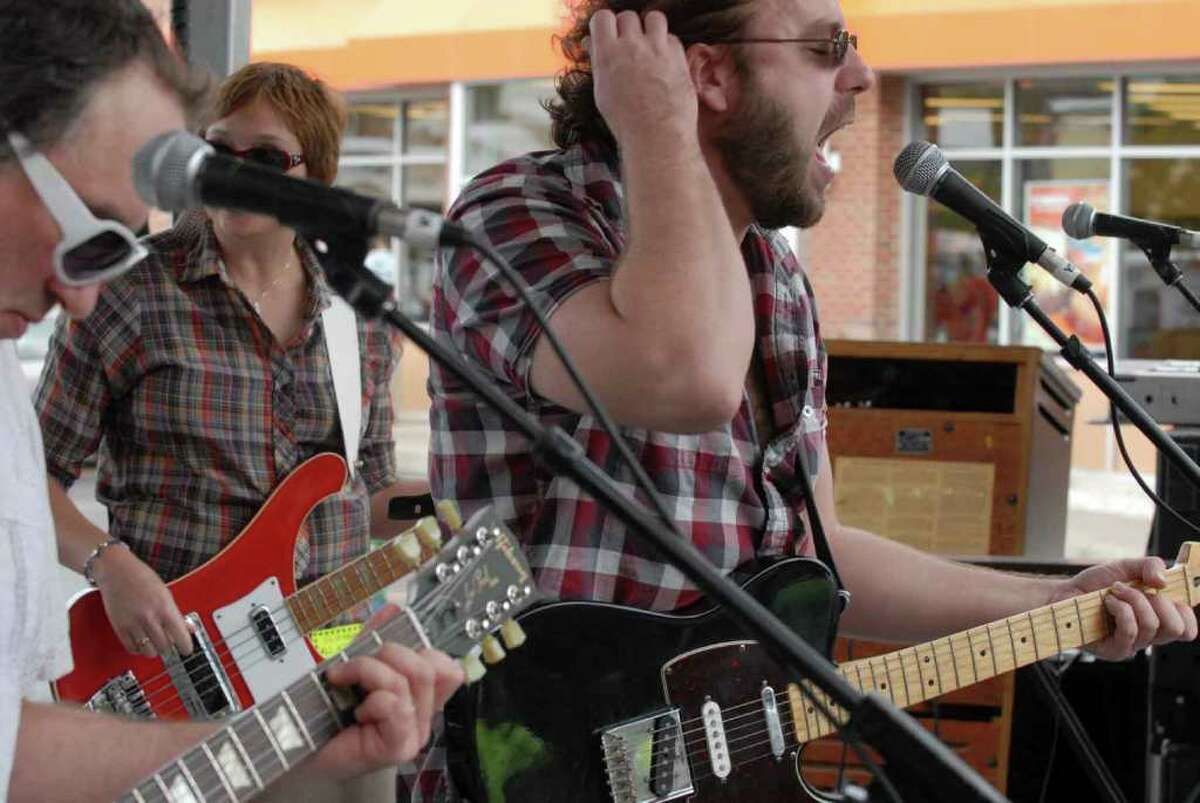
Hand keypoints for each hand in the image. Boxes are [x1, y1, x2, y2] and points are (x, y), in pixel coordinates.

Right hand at [92, 545, 192, 656]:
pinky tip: (142, 643)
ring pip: (149, 650)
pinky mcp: (119, 627)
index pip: (180, 635)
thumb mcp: (165, 592)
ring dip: (155, 650)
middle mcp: (149, 616)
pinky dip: (139, 649)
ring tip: (156, 644)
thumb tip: (188, 628)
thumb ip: (176, 612)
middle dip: (170, 647)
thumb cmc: (141, 576)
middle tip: (171, 644)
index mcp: (164, 607)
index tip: (187, 649)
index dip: (186, 646)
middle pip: (165, 646)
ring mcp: (133, 623)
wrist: (116, 570)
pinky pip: (131, 648)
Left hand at [308, 641, 463, 778]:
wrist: (303, 751)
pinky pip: (394, 705)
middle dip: (387, 653)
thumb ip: (374, 641)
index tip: (383, 647)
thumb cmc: (327, 715)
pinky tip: (355, 713)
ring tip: (343, 681)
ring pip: (408, 681)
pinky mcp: (398, 747)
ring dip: (368, 671)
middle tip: (354, 665)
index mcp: (419, 697)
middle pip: (428, 667)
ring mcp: (413, 734)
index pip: (448, 667)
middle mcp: (422, 716)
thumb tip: (392, 608)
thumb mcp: (355, 669)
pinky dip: (370, 700)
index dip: (422, 648)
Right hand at [588, 9, 696, 147]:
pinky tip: (665, 62)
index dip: (605, 25)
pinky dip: (668, 46)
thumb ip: (599, 62)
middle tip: (629, 46)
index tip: (608, 36)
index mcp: (607, 53)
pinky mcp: (678, 55)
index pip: (602, 18)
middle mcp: (632, 45)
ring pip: (654, 17)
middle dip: (628, 28)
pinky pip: (672, 38)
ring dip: (650, 28)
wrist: (657, 135)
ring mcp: (657, 48)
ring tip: (650, 45)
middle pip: (628, 16)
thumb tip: (592, 43)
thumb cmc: (625, 121)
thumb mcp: (602, 92)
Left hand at [1050, 556, 1197, 660]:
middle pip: (1178, 629)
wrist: (1064, 593)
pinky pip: (1131, 632)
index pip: (1188, 628)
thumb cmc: (1094, 585)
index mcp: (1158, 618)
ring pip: (1153, 626)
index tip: (1167, 591)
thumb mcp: (1125, 567)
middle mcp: (1148, 635)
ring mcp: (1132, 644)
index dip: (1186, 611)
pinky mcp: (1114, 651)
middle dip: (1160, 602)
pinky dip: (1121, 610)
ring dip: (1134, 600)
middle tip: (1135, 589)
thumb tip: (1164, 581)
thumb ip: (1150, 566)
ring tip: (1114, 592)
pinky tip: (1108, 601)